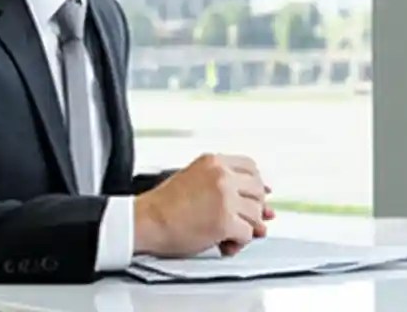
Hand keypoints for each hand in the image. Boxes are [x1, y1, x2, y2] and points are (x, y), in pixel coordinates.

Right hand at [134, 153, 274, 256]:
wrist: (145, 221)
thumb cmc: (163, 206)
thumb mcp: (192, 180)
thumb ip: (224, 186)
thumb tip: (261, 205)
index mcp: (214, 162)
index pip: (251, 167)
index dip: (255, 184)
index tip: (253, 196)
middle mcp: (222, 176)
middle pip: (258, 190)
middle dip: (253, 208)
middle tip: (242, 220)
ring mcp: (225, 198)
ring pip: (256, 213)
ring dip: (245, 227)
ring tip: (229, 234)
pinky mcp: (224, 221)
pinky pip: (247, 233)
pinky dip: (238, 242)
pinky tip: (225, 243)